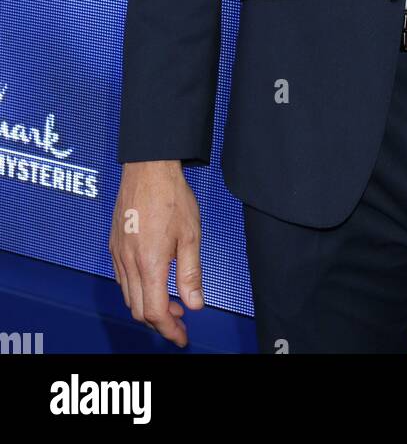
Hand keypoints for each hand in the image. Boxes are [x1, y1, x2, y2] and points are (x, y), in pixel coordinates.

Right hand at [109, 160, 203, 346]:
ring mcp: (118, 253)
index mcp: (148, 262)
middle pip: (137, 309)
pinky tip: (154, 280)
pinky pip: (122, 278)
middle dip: (159, 322)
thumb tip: (195, 304)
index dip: (168, 329)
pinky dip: (137, 289)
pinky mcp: (114, 244)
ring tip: (172, 302)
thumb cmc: (171, 196)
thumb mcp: (191, 236)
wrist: (148, 167)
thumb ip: (190, 273)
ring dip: (147, 306)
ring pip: (128, 296)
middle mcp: (128, 262)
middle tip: (180, 321)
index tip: (181, 336)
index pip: (153, 312)